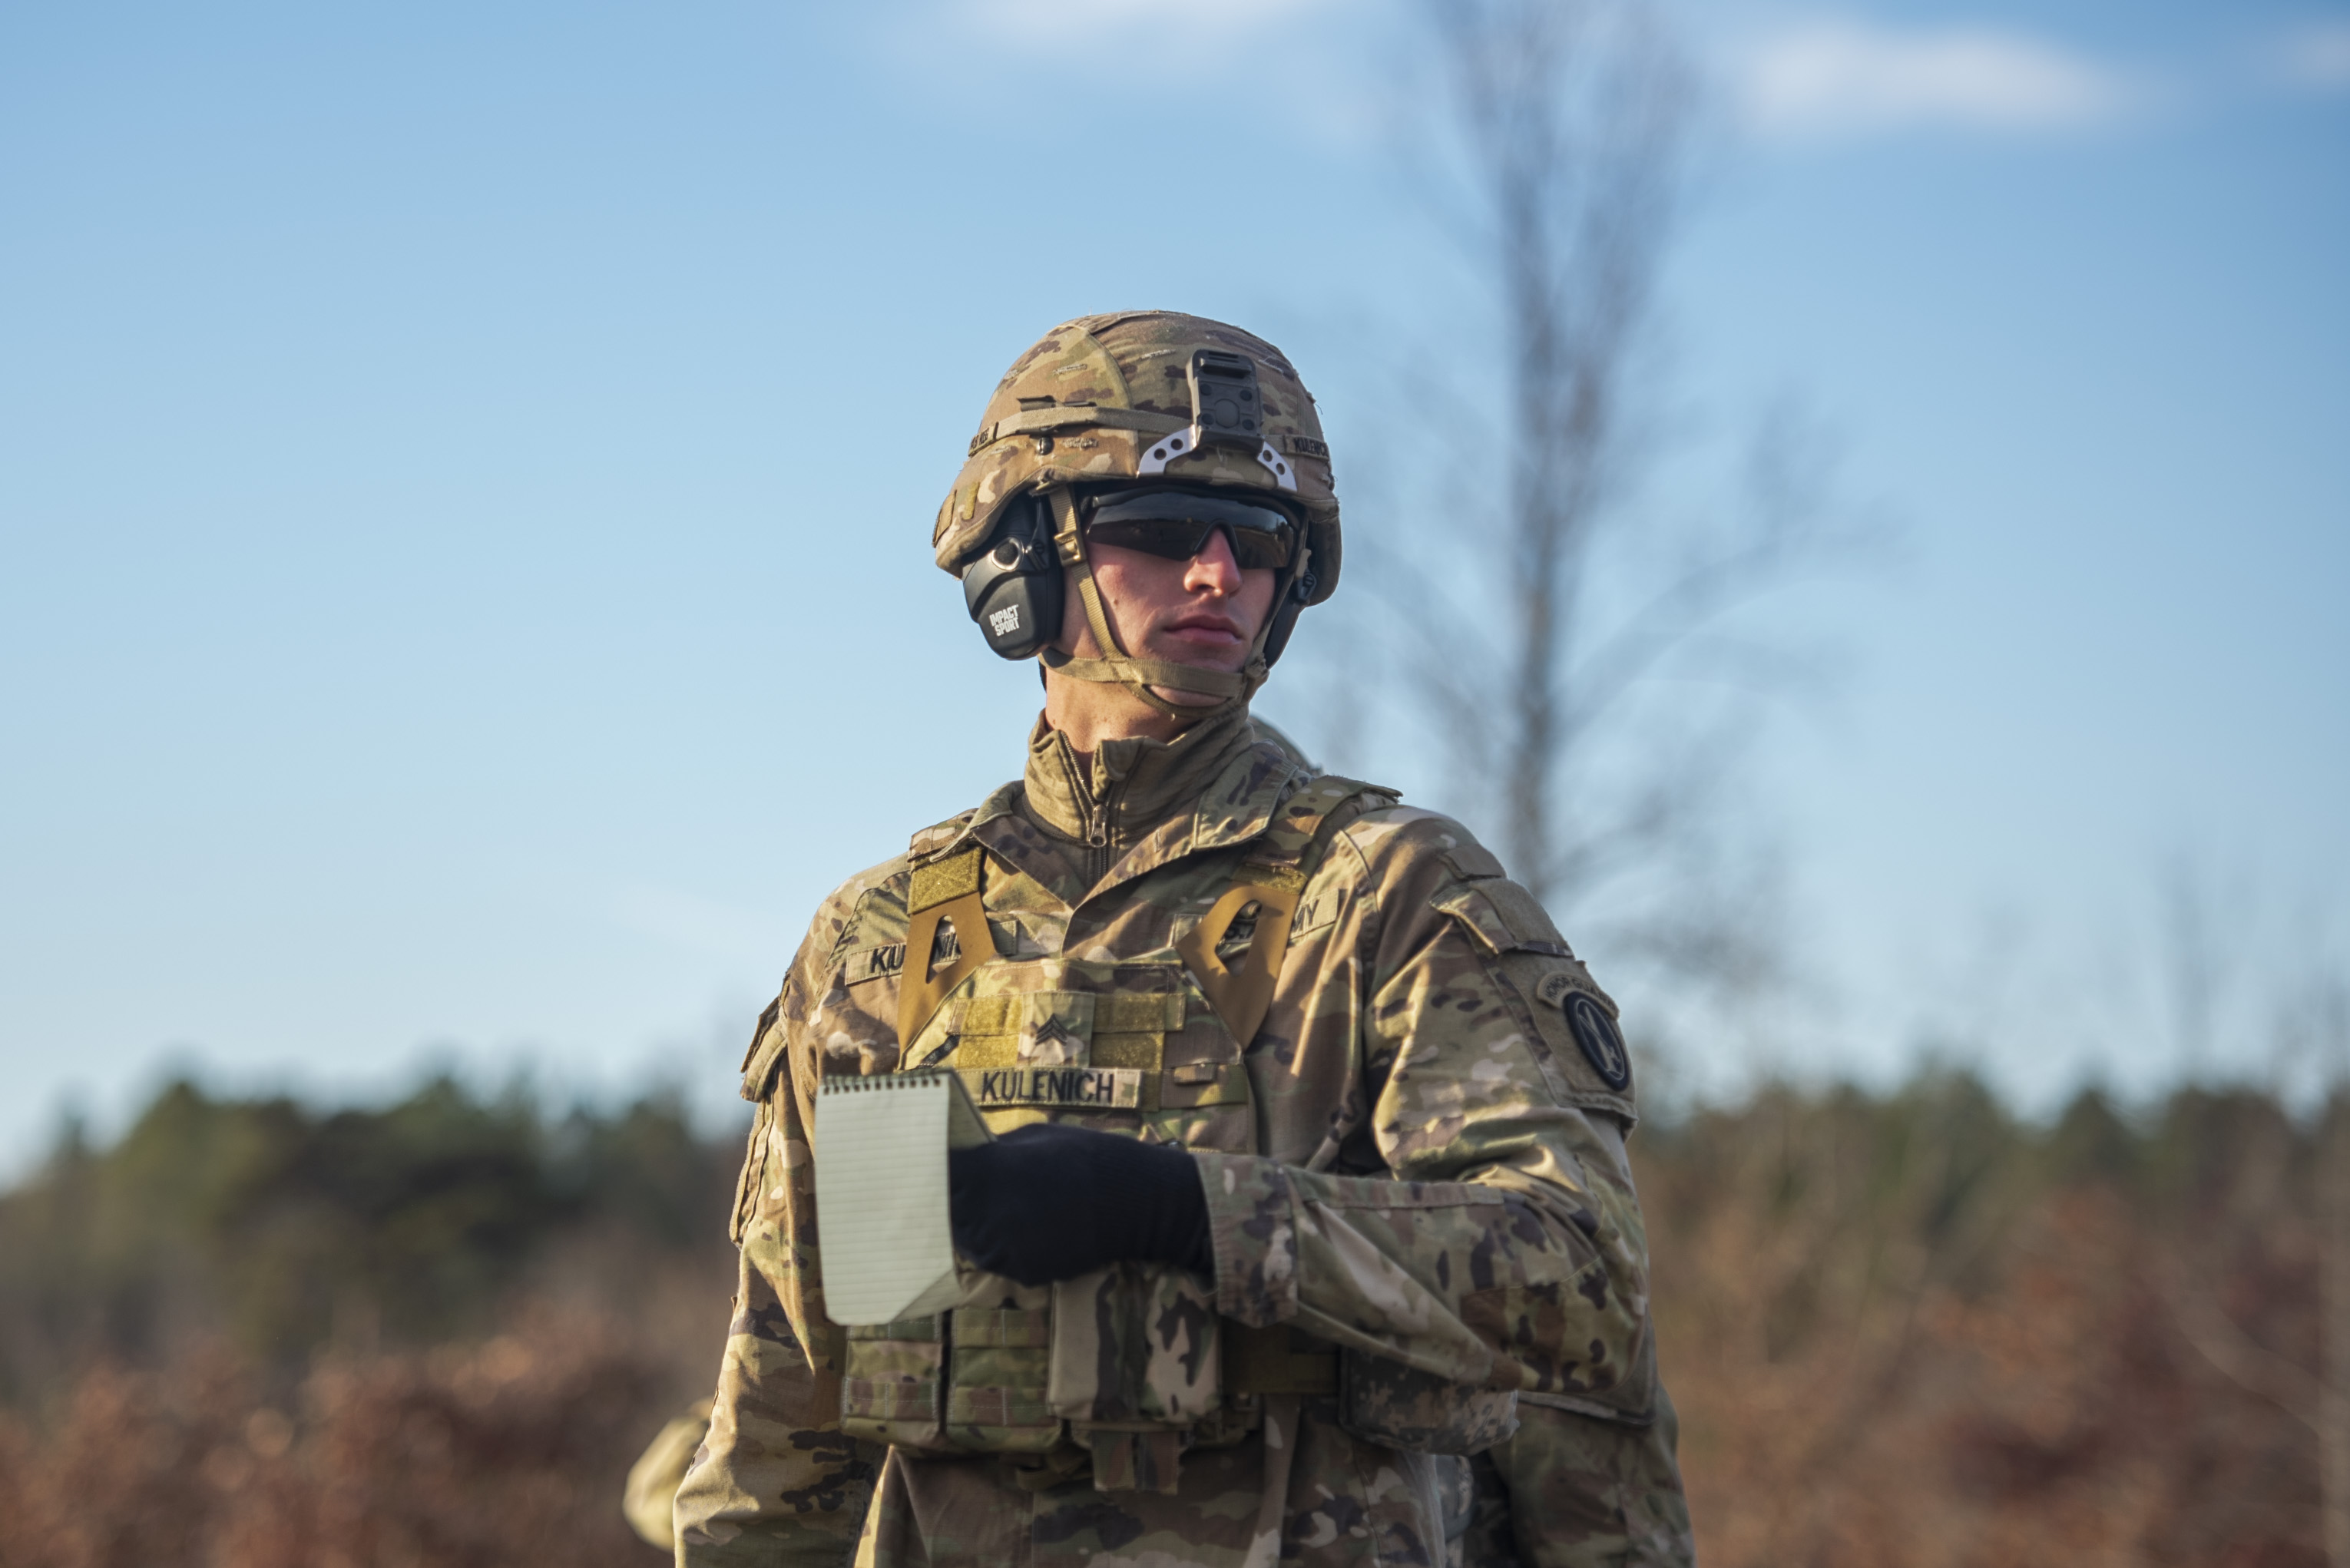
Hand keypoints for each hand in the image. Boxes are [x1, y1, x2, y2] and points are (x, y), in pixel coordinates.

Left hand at [947, 1122, 1212, 1285]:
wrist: (1136, 1201)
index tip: (929, 1168)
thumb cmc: (1087, 1157)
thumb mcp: (1036, 1138)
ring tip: (991, 1211)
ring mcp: (1005, 1248)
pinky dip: (1003, 1249)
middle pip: (947, 1214)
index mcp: (987, 1173)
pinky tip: (1021, 1230)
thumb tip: (964, 1155)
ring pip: (970, 1243)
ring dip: (974, 1229)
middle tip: (953, 1193)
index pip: (938, 1176)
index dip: (931, 1173)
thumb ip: (994, 1151)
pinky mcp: (1024, 1273)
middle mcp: (988, 1215)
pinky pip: (999, 1262)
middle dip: (949, 1204)